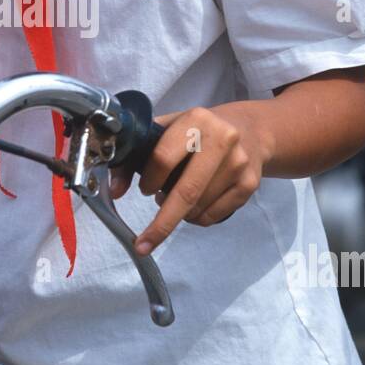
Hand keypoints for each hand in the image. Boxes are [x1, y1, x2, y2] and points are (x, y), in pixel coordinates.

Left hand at [110, 104, 271, 254]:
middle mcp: (222, 139)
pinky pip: (214, 216)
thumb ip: (135, 157)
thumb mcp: (167, 131)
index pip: (163, 158)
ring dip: (180, 215)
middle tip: (143, 244)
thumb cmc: (198, 133)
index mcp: (196, 120)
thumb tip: (115, 191)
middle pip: (186, 192)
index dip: (149, 181)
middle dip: (161, 224)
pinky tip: (197, 202)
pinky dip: (197, 218)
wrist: (250, 131)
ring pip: (199, 208)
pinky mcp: (250, 184)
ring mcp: (239, 163)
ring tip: (179, 197)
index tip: (144, 190)